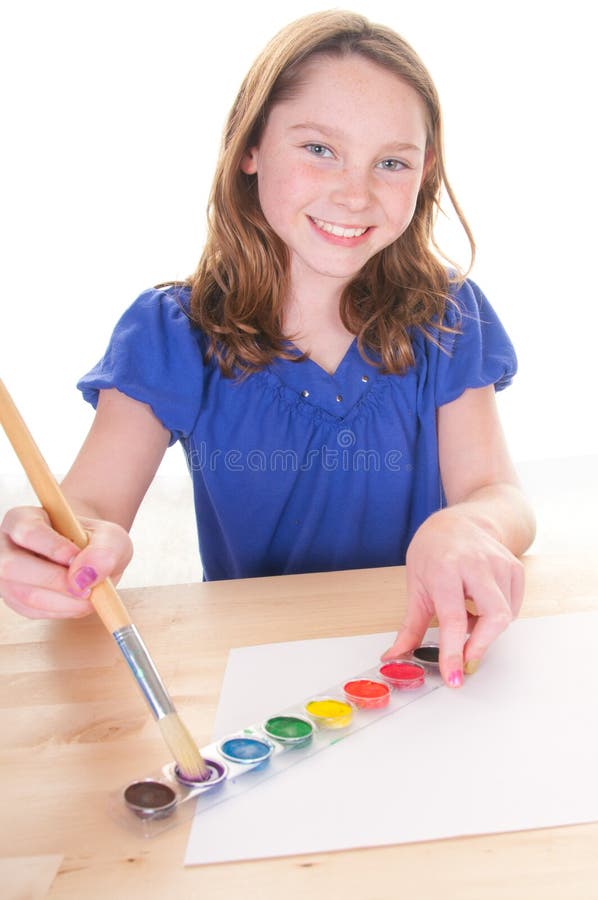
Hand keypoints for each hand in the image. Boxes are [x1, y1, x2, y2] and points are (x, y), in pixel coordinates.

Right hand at [0, 506, 132, 618]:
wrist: (90, 559)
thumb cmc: (95, 542)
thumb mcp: (109, 537)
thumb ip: (104, 551)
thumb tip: (86, 576)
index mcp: (23, 519)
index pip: (28, 531)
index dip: (53, 547)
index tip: (78, 557)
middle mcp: (6, 546)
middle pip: (12, 566)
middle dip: (54, 580)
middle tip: (87, 588)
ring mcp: (6, 576)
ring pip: (23, 594)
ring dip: (62, 601)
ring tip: (90, 595)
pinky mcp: (14, 600)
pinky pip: (32, 611)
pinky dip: (61, 611)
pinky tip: (79, 602)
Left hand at [381, 507, 524, 686]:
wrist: (464, 521)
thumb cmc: (435, 549)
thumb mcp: (416, 583)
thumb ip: (410, 626)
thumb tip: (395, 656)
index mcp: (446, 567)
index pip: (454, 618)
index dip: (453, 652)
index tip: (454, 677)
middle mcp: (477, 564)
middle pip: (494, 618)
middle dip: (480, 646)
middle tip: (464, 661)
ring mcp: (501, 565)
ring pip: (503, 617)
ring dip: (484, 630)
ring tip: (465, 617)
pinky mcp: (516, 570)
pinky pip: (512, 609)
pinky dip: (495, 618)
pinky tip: (479, 606)